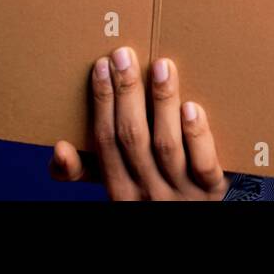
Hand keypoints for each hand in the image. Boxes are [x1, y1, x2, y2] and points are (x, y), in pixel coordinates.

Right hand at [49, 46, 229, 200]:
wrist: (204, 219)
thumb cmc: (155, 194)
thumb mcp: (122, 186)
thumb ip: (90, 169)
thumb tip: (60, 147)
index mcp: (120, 189)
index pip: (105, 140)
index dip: (102, 102)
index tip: (102, 65)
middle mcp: (147, 192)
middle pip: (131, 137)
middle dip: (126, 92)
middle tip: (124, 54)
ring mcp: (182, 193)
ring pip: (166, 145)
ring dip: (162, 102)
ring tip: (162, 66)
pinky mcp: (213, 191)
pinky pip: (202, 164)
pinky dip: (195, 135)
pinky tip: (192, 106)